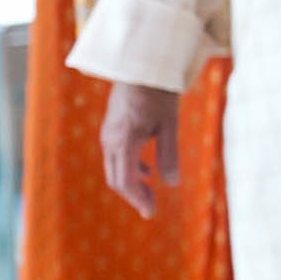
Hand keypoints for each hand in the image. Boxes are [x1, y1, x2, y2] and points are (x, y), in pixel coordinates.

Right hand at [99, 83, 179, 217]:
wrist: (141, 66)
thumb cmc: (158, 94)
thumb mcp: (169, 125)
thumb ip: (169, 155)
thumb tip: (172, 184)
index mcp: (123, 142)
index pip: (125, 181)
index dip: (138, 199)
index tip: (151, 213)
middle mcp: (110, 141)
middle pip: (116, 179)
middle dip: (134, 195)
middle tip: (152, 207)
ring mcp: (108, 135)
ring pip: (114, 169)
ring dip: (131, 182)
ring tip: (151, 191)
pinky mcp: (111, 129)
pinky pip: (115, 156)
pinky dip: (129, 168)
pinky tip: (146, 170)